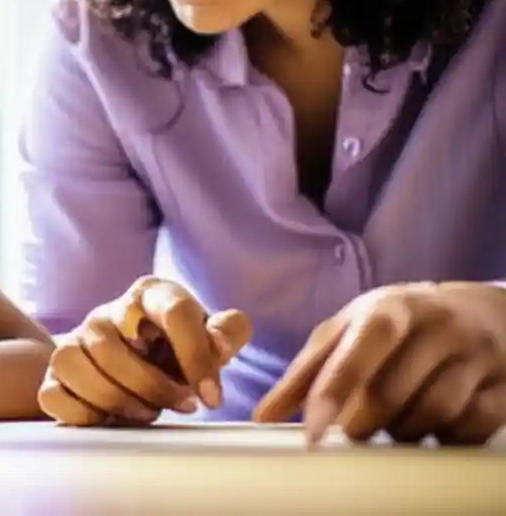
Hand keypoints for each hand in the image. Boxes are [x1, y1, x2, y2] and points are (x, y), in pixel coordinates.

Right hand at [39, 276, 251, 426]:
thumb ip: (228, 331)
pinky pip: (52, 393)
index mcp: (149, 295)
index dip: (196, 358)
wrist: (129, 358)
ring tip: (145, 413)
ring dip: (115, 400)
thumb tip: (220, 342)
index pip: (173, 311)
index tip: (212, 398)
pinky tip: (110, 419)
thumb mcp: (209, 335)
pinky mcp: (54, 372)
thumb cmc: (174, 349)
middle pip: (114, 346)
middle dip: (153, 387)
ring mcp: (74, 341)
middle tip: (181, 406)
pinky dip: (82, 413)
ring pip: (74, 365)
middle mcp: (105, 313)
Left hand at [255, 282, 505, 444]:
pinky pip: (469, 429)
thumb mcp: (349, 331)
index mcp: (391, 308)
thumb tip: (265, 415)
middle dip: (361, 424)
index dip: (333, 392)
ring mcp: (478, 355)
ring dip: (400, 433)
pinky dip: (443, 438)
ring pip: (430, 416)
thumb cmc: (395, 325)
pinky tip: (430, 427)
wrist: (478, 312)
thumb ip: (308, 370)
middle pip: (390, 395)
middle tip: (351, 428)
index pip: (360, 350)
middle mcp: (438, 327)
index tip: (312, 433)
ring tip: (390, 423)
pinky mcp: (504, 387)